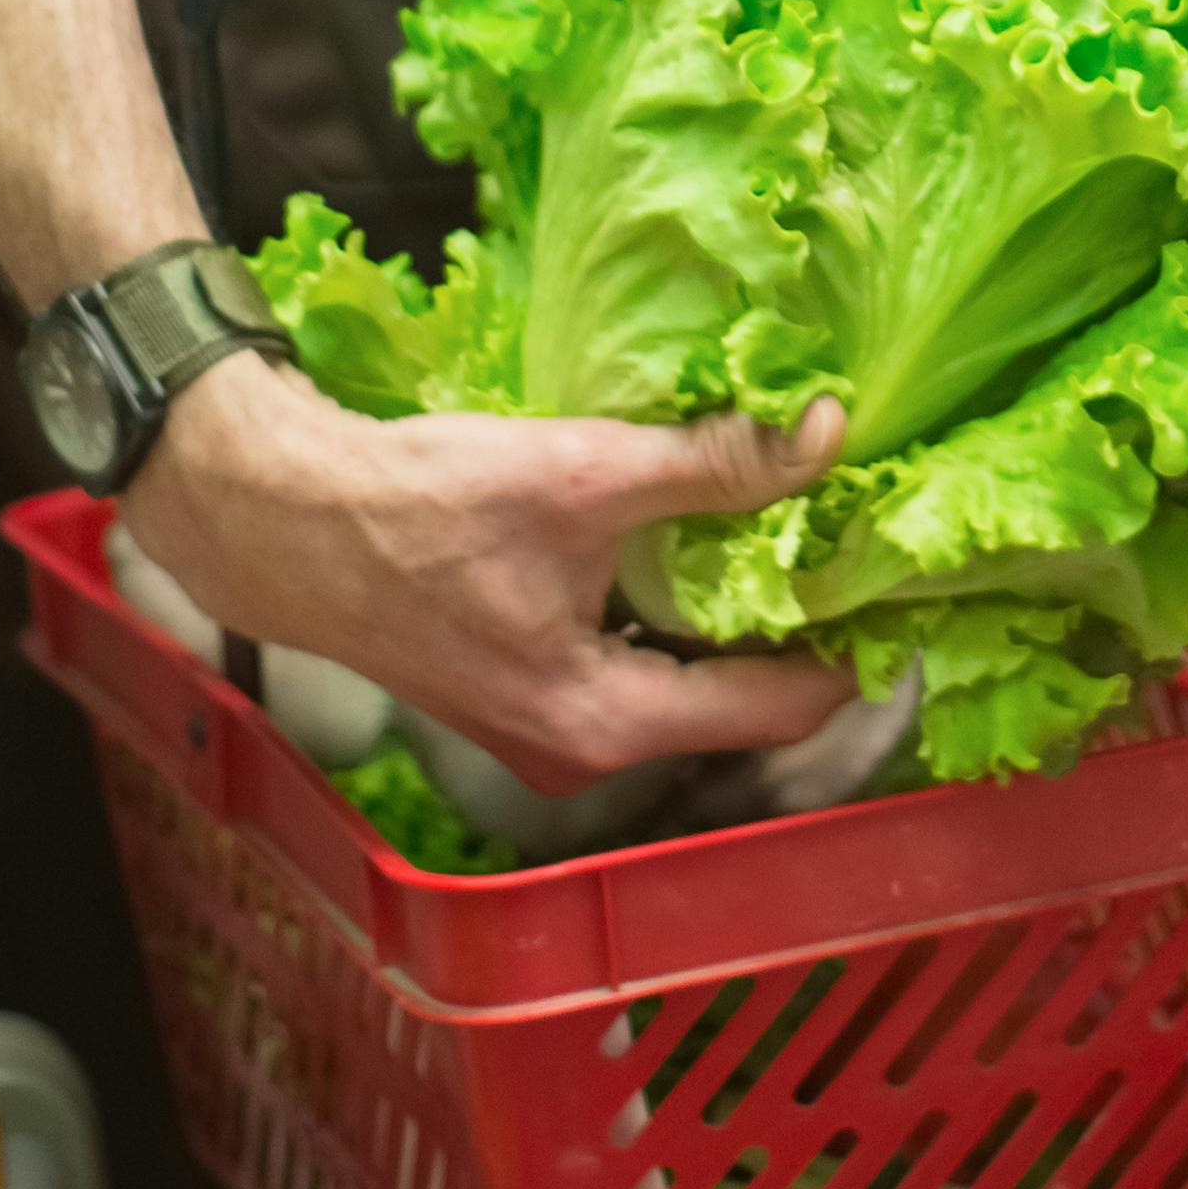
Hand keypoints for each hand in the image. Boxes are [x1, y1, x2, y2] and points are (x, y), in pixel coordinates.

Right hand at [123, 352, 856, 792]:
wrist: (288, 522)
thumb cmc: (421, 508)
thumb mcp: (582, 475)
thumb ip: (715, 464)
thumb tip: (829, 433)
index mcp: (609, 724)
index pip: (783, 705)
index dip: (850, 639)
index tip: (899, 575)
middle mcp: (585, 756)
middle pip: (737, 700)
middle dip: (796, 623)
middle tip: (857, 540)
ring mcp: (549, 733)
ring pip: (683, 682)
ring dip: (734, 616)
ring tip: (797, 532)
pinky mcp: (522, 694)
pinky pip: (634, 666)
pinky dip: (675, 614)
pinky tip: (700, 546)